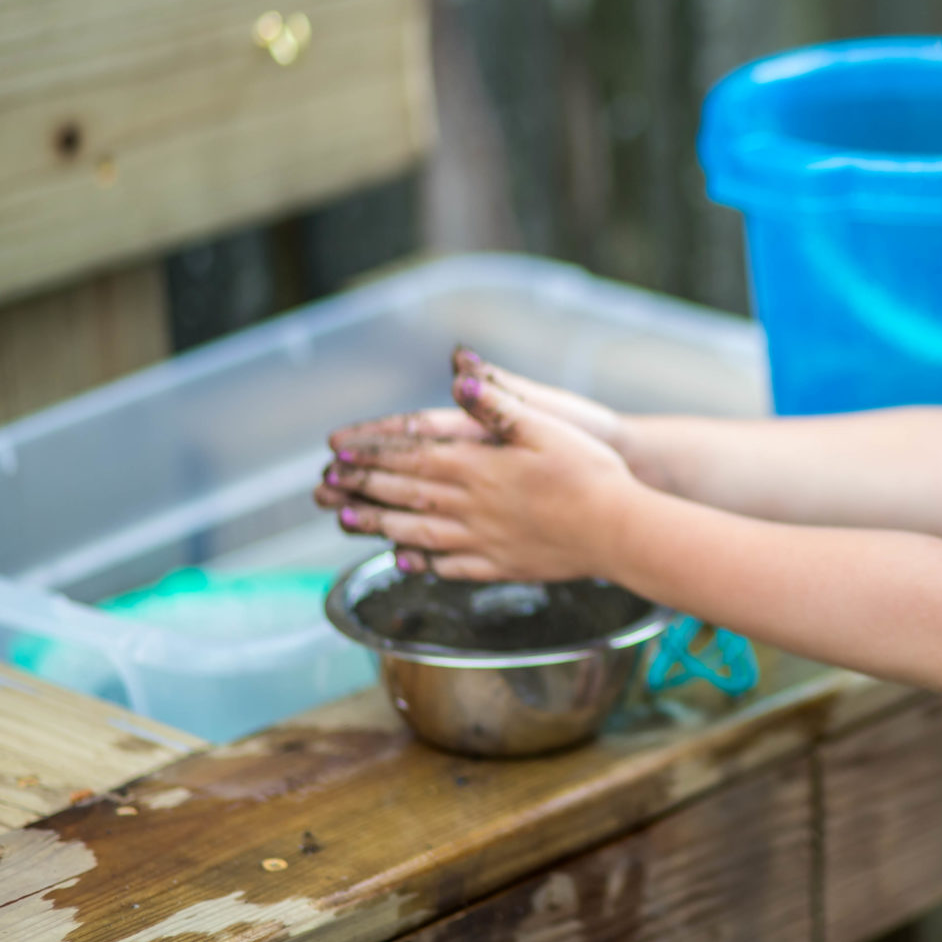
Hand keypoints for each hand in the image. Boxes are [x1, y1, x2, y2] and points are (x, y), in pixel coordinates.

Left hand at [316, 369, 646, 582]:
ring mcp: (482, 540)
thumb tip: (459, 375)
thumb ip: (498, 405)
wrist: (619, 530)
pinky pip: (450, 565)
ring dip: (377, 525)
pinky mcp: (501, 565)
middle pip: (405, 494)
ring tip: (346, 521)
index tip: (335, 451)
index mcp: (478, 466)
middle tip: (322, 486)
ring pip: (416, 532)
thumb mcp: (548, 425)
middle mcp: (471, 505)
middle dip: (361, 488)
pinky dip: (421, 562)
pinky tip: (405, 560)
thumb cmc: (591, 472)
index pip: (411, 456)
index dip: (370, 453)